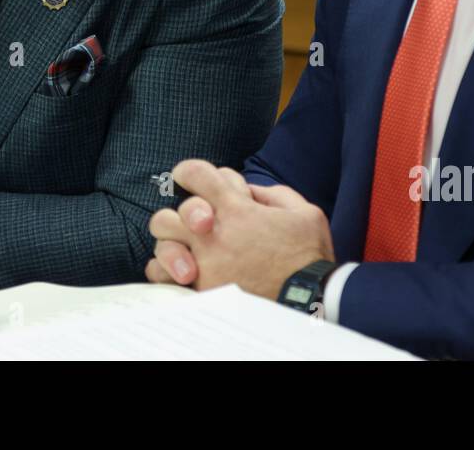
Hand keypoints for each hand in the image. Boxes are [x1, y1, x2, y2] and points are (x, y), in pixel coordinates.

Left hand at [146, 159, 333, 299]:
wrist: (311, 300)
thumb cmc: (309, 257)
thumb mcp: (304, 212)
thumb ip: (273, 194)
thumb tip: (250, 192)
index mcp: (236, 209)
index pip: (194, 174)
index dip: (190, 173)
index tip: (192, 179)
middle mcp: (212, 234)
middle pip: (168, 213)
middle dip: (180, 214)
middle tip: (200, 224)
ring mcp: (204, 264)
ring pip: (162, 244)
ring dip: (172, 242)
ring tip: (190, 250)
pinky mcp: (202, 291)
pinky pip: (163, 277)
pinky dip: (166, 272)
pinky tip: (183, 271)